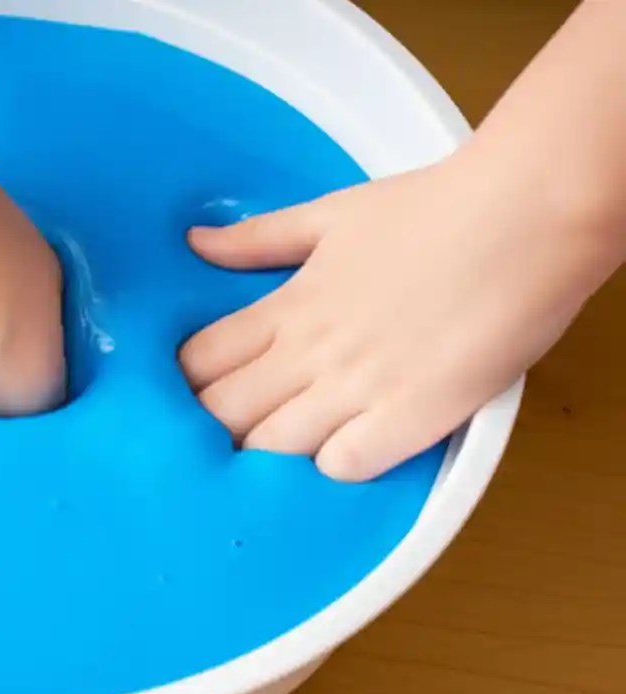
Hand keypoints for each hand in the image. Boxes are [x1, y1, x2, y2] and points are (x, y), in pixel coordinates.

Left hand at [180, 155, 618, 480]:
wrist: (525, 216)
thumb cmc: (434, 208)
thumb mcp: (331, 215)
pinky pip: (344, 465)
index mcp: (289, 304)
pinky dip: (333, 467)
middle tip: (225, 428)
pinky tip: (341, 451)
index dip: (186, 382)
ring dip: (263, 453)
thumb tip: (195, 243)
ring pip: (273, 446)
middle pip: (223, 411)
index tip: (194, 389)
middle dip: (211, 425)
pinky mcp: (412, 416)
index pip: (200, 360)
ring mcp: (360, 387)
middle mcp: (312, 350)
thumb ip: (258, 239)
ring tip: (274, 447)